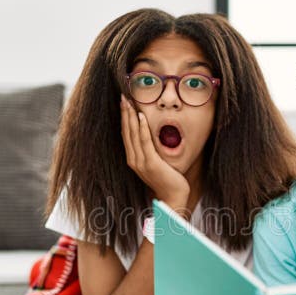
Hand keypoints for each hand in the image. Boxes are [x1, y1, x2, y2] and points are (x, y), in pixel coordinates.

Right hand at [120, 94, 189, 210]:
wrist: (173, 198)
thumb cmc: (168, 179)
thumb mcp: (157, 162)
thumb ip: (152, 151)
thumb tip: (154, 136)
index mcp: (133, 159)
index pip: (126, 134)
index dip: (124, 118)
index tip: (124, 104)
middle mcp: (134, 160)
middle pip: (126, 132)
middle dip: (124, 113)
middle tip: (122, 97)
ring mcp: (141, 162)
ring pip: (133, 134)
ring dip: (130, 117)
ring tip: (129, 102)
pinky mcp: (150, 163)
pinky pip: (144, 142)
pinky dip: (141, 128)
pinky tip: (141, 116)